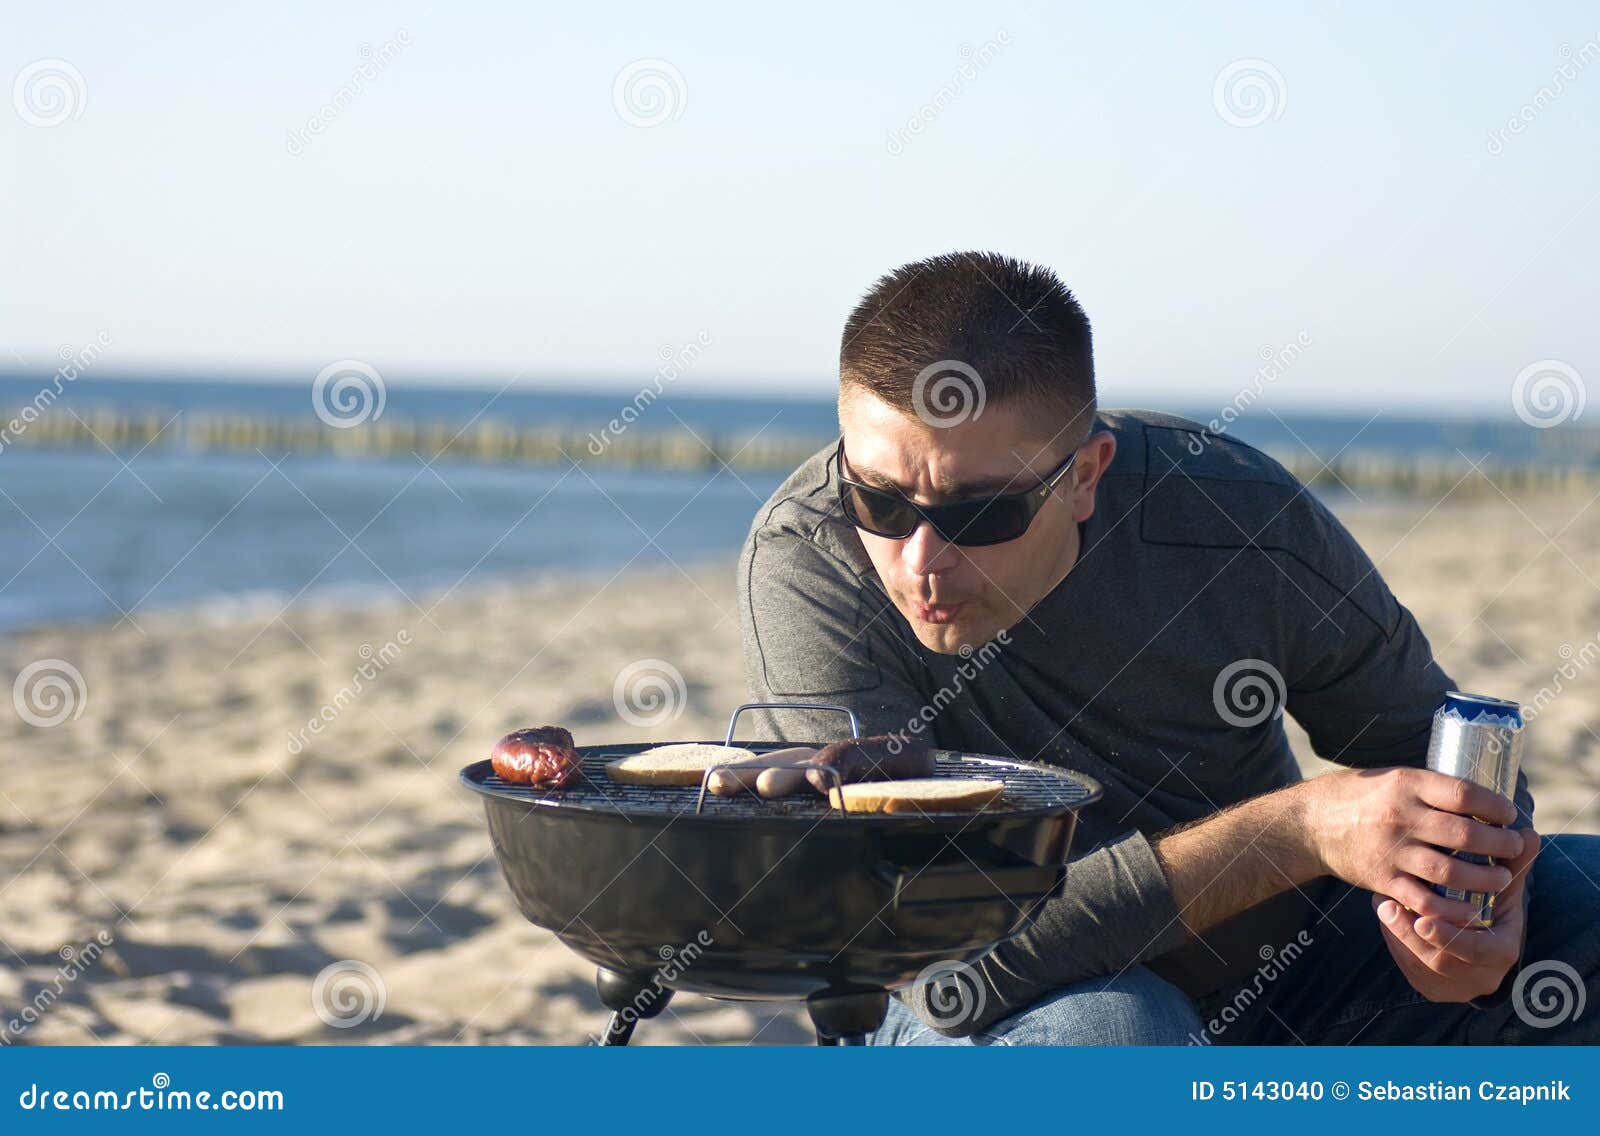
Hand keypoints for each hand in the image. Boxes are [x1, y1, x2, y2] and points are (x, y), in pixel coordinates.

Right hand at [1308, 766, 1524, 923]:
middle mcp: (1400, 818)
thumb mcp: (1393, 777)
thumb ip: (1430, 788)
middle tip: (1515, 847)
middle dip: (1501, 845)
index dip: (1496, 807)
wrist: (1310, 823)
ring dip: (1485, 879)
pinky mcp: (1383, 880)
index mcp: (1406, 786)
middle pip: (1465, 836)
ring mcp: (1392, 852)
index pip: (1464, 795)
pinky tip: (1471, 909)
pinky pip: (1424, 901)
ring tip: (1501, 878)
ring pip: (1451, 872)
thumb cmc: (1358, 796)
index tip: (1510, 815)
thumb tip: (1481, 798)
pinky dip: (1452, 910)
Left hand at [1372, 829, 1538, 1001]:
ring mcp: (1456, 985)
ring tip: (1382, 903)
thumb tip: (1528, 833)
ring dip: (1397, 934)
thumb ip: (1512, 864)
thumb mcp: (1502, 887)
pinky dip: (1393, 941)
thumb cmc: (1492, 904)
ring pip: (1420, 965)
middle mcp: (1482, 974)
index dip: (1450, 937)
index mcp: (1503, 950)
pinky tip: (1384, 913)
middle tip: (1388, 906)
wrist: (1481, 940)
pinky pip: (1409, 968)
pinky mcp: (1433, 987)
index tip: (1422, 919)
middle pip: (1442, 961)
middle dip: (1411, 935)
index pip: (1478, 950)